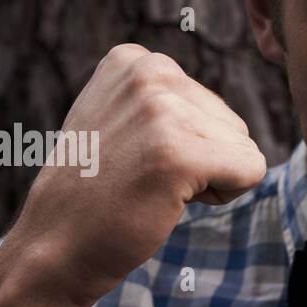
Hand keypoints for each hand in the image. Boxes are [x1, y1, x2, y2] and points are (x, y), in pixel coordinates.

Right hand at [9, 44, 266, 306]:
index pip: (213, 107)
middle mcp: (149, 71)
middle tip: (144, 178)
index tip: (137, 158)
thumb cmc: (97, 193)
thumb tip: (225, 116)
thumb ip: (165, 102)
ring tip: (152, 187)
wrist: (56, 247)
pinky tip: (170, 200)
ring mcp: (162, 109)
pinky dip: (224, 196)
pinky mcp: (180, 152)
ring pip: (244, 151)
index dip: (189, 146)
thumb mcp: (122, 121)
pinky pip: (251, 171)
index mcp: (135, 60)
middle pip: (235, 127)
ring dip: (209, 182)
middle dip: (204, 163)